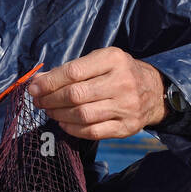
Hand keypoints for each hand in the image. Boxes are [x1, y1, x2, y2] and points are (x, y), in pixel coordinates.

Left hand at [27, 48, 166, 140]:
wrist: (156, 91)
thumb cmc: (120, 72)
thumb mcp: (101, 60)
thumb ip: (72, 69)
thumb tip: (39, 81)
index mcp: (113, 59)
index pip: (74, 72)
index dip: (49, 82)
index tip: (34, 87)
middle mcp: (122, 82)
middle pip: (76, 95)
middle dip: (50, 99)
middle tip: (38, 101)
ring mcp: (126, 107)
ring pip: (82, 115)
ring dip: (59, 115)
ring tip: (49, 111)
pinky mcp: (127, 127)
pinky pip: (93, 132)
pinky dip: (73, 129)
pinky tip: (64, 122)